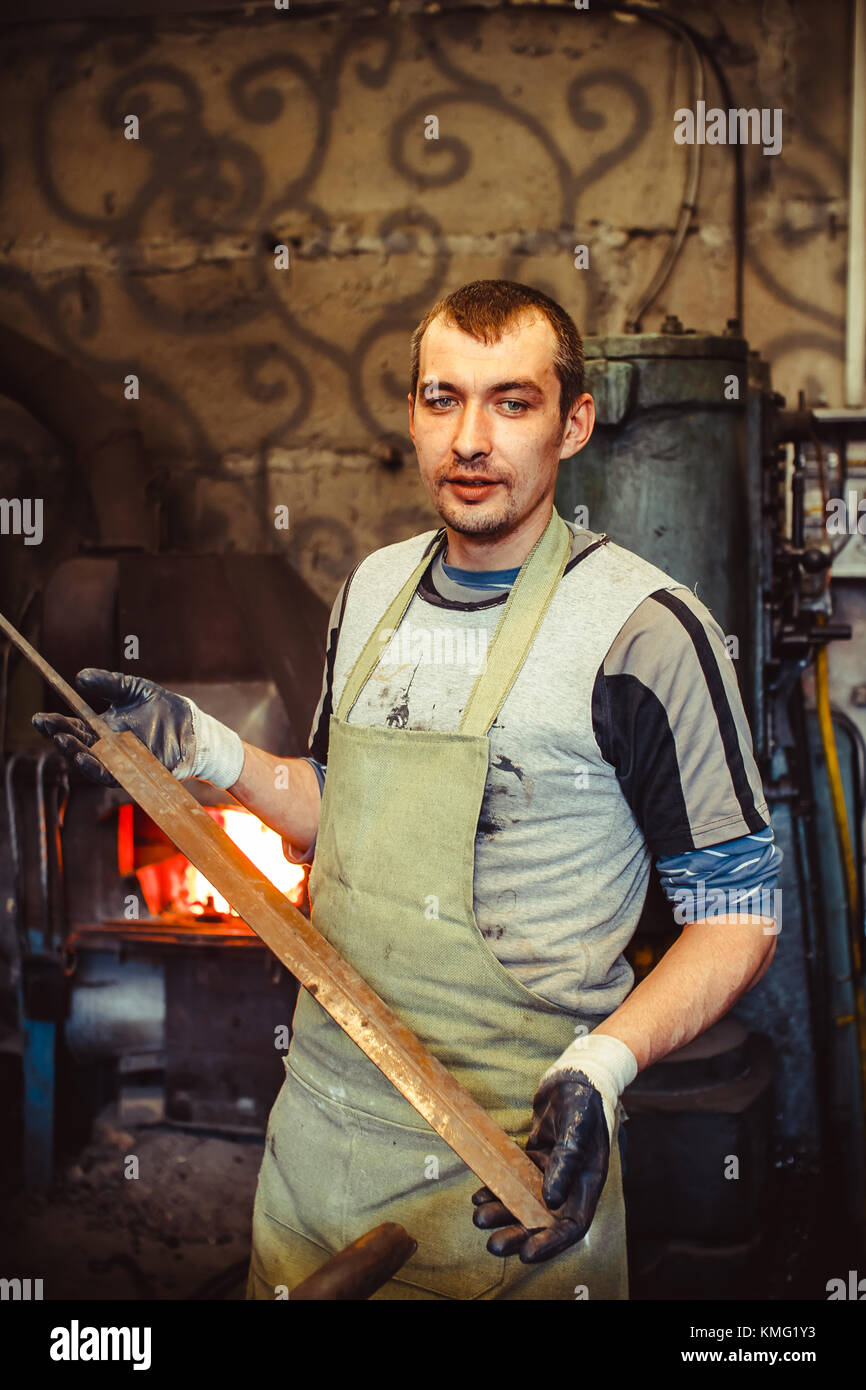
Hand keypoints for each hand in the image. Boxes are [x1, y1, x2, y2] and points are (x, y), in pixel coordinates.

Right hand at [32, 668, 196, 786]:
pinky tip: (87, 757)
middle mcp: (106, 748)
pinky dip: (98, 768)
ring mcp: (120, 762)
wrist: (191, 726)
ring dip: (75, 753)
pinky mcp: (135, 774)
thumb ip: (109, 683)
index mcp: (101, 728)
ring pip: (91, 763)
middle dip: (60, 737)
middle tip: (47, 726)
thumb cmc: (161, 707)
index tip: (38, 718)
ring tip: (63, 741)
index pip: (72, 727)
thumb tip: (79, 676)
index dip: (54, 725)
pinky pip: (113, 775)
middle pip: (77, 745)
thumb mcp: (133, 689)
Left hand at [471, 1073, 609, 1262]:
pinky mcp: (535, 1158)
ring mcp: (551, 1172)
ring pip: (525, 1202)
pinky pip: (514, 1180)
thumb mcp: (577, 1125)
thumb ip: (566, 1161)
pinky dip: (497, 1188)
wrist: (574, 1074)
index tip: (526, 1253)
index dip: (550, 1243)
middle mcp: (570, 1183)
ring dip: (503, 1213)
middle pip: (544, 1221)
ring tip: (479, 1218)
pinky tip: (479, 1193)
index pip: (572, 1225)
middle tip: (493, 1245)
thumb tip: (551, 1199)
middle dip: (518, 1234)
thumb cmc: (583, 1098)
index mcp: (587, 1183)